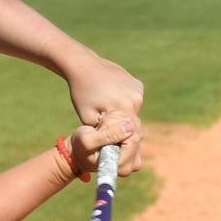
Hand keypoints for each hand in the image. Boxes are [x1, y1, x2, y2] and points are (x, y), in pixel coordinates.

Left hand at [62, 57, 144, 171]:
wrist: (83, 64)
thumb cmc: (81, 93)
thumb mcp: (88, 119)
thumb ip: (103, 135)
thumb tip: (114, 150)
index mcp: (125, 107)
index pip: (132, 136)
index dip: (126, 148)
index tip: (117, 155)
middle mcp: (136, 98)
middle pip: (135, 126)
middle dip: (124, 135)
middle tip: (111, 140)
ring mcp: (138, 90)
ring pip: (133, 114)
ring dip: (123, 120)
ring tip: (106, 115)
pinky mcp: (137, 84)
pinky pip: (133, 102)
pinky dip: (124, 106)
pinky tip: (110, 100)